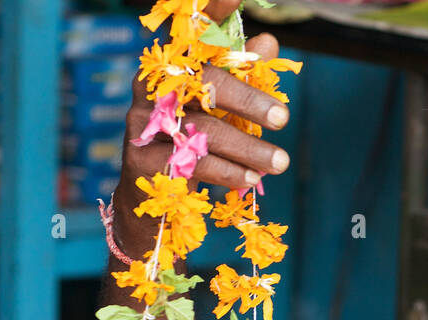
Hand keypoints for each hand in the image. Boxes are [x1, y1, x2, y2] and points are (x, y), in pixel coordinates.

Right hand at [114, 4, 292, 251]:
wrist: (148, 193)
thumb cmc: (188, 139)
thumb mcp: (218, 107)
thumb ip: (240, 75)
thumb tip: (268, 42)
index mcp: (172, 64)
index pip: (194, 33)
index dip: (212, 14)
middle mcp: (154, 86)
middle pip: (207, 84)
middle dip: (249, 100)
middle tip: (284, 118)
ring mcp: (144, 122)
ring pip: (204, 130)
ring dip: (247, 148)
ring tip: (279, 163)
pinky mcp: (143, 160)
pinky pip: (193, 163)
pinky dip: (227, 172)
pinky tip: (251, 179)